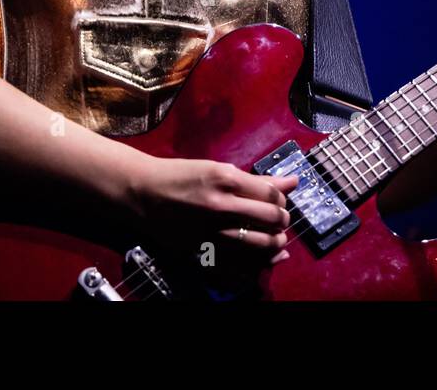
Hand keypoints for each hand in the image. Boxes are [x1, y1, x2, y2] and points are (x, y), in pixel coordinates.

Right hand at [122, 156, 298, 265]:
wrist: (142, 193)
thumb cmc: (181, 175)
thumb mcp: (219, 168)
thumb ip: (257, 180)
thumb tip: (293, 182)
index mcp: (227, 179)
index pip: (272, 194)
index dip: (282, 200)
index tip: (278, 202)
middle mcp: (221, 206)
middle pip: (271, 219)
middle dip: (282, 221)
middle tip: (280, 221)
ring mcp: (211, 231)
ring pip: (260, 245)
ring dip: (275, 244)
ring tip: (275, 240)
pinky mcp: (201, 250)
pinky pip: (237, 266)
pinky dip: (255, 267)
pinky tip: (262, 262)